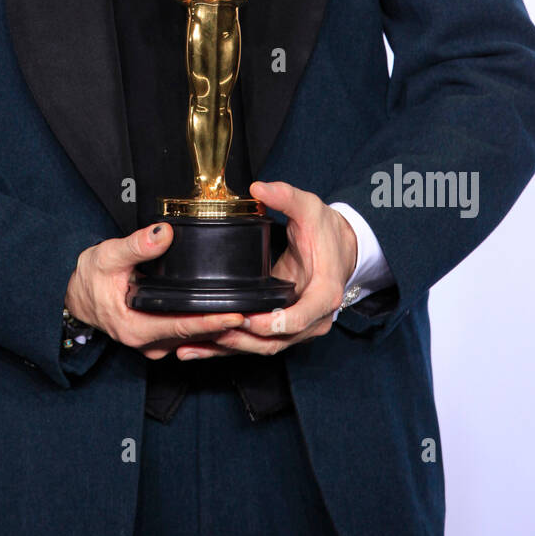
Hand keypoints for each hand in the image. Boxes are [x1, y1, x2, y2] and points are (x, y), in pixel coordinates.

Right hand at [65, 223, 244, 357]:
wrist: (76, 296)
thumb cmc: (89, 278)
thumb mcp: (107, 256)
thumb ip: (136, 245)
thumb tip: (164, 233)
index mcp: (136, 328)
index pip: (182, 327)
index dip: (211, 321)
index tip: (237, 315)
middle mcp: (148, 343)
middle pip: (193, 335)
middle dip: (224, 325)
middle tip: (256, 312)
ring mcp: (154, 343)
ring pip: (192, 337)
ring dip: (217, 326)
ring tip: (248, 310)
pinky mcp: (158, 337)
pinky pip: (186, 333)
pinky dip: (205, 324)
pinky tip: (225, 311)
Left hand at [173, 181, 357, 361]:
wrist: (341, 247)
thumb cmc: (326, 230)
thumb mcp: (309, 208)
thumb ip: (285, 196)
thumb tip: (259, 187)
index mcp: (324, 294)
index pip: (298, 319)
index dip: (270, 322)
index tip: (244, 317)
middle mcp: (315, 319)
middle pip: (275, 341)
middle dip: (240, 339)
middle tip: (207, 330)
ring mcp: (301, 328)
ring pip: (264, 348)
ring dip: (229, 348)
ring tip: (192, 345)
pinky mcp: (286, 329)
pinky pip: (258, 343)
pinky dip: (231, 346)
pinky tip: (201, 347)